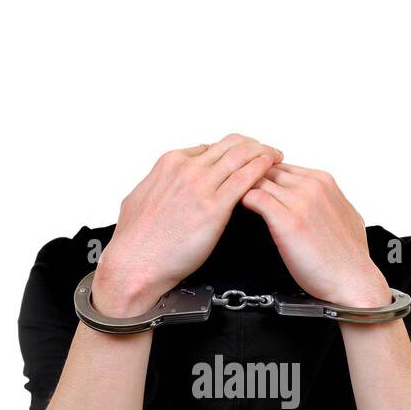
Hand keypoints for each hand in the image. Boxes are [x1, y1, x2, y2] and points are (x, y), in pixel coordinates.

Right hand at [93, 135, 282, 315]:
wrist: (135, 264)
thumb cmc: (136, 240)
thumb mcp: (141, 197)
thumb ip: (159, 185)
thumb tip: (163, 185)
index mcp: (170, 164)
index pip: (209, 147)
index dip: (230, 150)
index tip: (240, 156)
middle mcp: (187, 169)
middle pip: (229, 145)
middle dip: (252, 145)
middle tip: (266, 150)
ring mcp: (201, 186)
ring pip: (241, 156)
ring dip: (263, 153)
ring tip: (276, 156)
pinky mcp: (214, 207)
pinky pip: (246, 179)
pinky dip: (262, 170)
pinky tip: (272, 169)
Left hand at [241, 164, 390, 306]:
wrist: (352, 279)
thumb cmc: (348, 256)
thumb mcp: (343, 214)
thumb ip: (326, 201)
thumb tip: (319, 201)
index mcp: (323, 181)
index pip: (281, 165)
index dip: (262, 176)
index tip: (251, 186)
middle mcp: (312, 186)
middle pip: (267, 169)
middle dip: (248, 180)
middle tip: (233, 193)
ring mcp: (300, 201)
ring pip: (258, 179)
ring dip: (242, 189)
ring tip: (230, 202)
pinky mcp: (288, 221)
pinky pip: (256, 198)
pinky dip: (243, 201)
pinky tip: (237, 211)